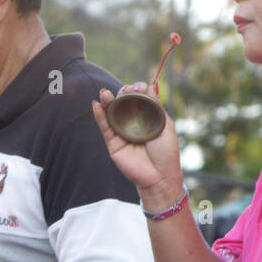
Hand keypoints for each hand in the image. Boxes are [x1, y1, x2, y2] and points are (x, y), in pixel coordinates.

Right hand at [92, 83, 184, 208]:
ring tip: (104, 92)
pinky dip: (99, 115)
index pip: (138, 98)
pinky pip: (104, 127)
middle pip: (123, 103)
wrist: (160, 176)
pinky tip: (96, 105)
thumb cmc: (166, 152)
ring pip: (111, 113)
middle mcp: (133, 123)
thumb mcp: (164, 125)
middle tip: (126, 90)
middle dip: (123, 93)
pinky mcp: (113, 143)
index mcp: (147, 118)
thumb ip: (155, 106)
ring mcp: (121, 133)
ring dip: (107, 101)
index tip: (140, 88)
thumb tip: (150, 85)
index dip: (138, 90)